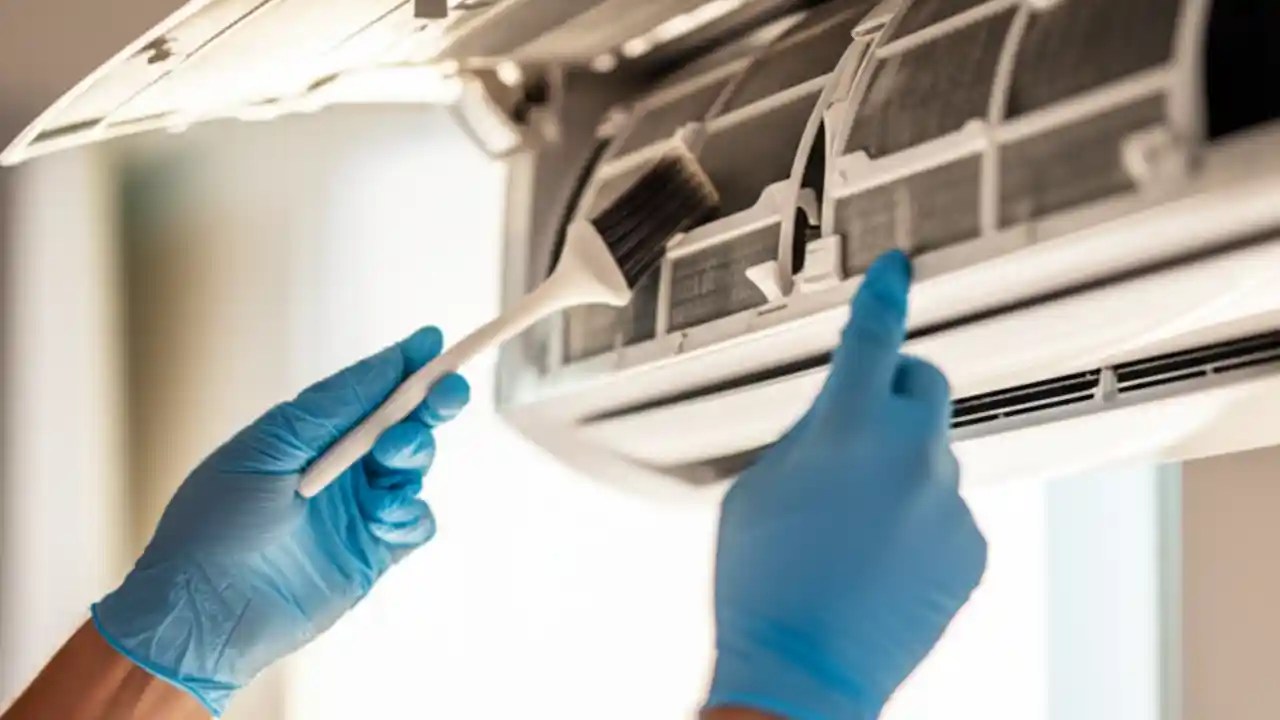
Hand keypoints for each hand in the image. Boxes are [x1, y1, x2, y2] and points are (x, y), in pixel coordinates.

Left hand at [92, 327, 469, 715]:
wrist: (203, 613)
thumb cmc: (215, 525)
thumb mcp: (267, 447)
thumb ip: (330, 407)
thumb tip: (387, 363)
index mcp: (310, 437)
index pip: (367, 393)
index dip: (402, 367)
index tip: (433, 342)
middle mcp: (340, 469)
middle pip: (402, 425)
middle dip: (428, 403)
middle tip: (448, 389)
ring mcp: (359, 511)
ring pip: (412, 468)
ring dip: (412, 451)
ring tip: (395, 450)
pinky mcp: (374, 554)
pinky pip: (416, 523)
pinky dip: (410, 512)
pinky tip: (387, 514)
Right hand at [706, 252, 986, 719]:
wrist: (802, 672)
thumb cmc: (764, 583)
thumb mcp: (758, 487)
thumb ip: (806, 435)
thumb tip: (838, 415)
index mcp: (845, 428)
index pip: (872, 336)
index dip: (884, 294)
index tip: (897, 271)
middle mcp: (909, 454)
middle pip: (925, 382)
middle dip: (895, 389)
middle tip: (859, 425)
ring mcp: (947, 502)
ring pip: (933, 452)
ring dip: (902, 465)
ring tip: (855, 524)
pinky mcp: (971, 546)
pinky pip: (948, 508)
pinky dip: (920, 518)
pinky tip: (880, 556)